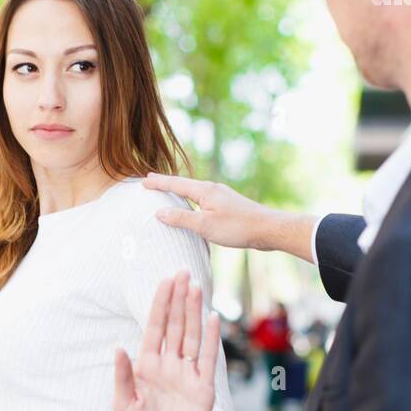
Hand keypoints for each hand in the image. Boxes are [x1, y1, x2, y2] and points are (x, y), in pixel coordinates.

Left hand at [113, 269, 219, 410]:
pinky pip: (208, 358)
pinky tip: (212, 318)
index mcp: (148, 366)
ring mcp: (188, 374)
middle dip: (178, 300)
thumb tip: (119, 347)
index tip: (165, 282)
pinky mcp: (204, 387)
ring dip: (193, 312)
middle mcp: (169, 365)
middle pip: (175, 326)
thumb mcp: (124, 406)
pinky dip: (210, 338)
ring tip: (196, 287)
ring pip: (191, 336)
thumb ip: (123, 377)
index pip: (155, 329)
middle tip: (183, 272)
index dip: (160, 305)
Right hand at [142, 172, 317, 261]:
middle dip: (167, 184)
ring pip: (194, 191)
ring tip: (168, 192)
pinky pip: (203, 198)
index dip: (159, 183)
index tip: (143, 181)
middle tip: (151, 181)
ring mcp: (221, 196)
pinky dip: (191, 199)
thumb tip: (159, 212)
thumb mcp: (205, 225)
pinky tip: (193, 206)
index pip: (175, 184)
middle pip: (184, 184)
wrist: (267, 229)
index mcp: (205, 190)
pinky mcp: (228, 205)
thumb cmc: (237, 228)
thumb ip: (181, 218)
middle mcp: (212, 189)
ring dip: (179, 191)